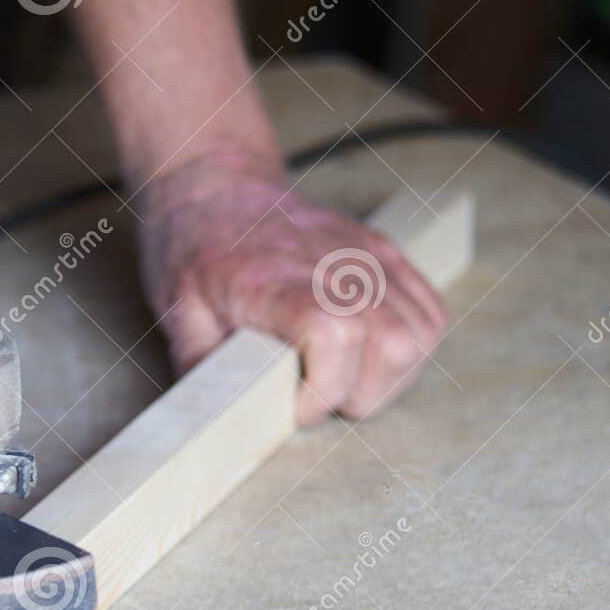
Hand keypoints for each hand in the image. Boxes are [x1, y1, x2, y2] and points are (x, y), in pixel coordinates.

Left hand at [138, 148, 445, 424]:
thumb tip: (218, 421)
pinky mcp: (387, 254)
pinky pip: (430, 313)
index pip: (335, 337)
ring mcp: (367, 256)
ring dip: (387, 377)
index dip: (323, 390)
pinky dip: (412, 347)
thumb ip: (203, 370)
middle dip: (358, 394)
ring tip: (344, 379)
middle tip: (318, 395)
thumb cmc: (196, 250)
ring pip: (418, 337)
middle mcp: (333, 265)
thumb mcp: (179, 313)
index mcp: (276, 281)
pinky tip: (370, 354)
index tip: (294, 405)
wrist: (218, 188)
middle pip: (391, 345)